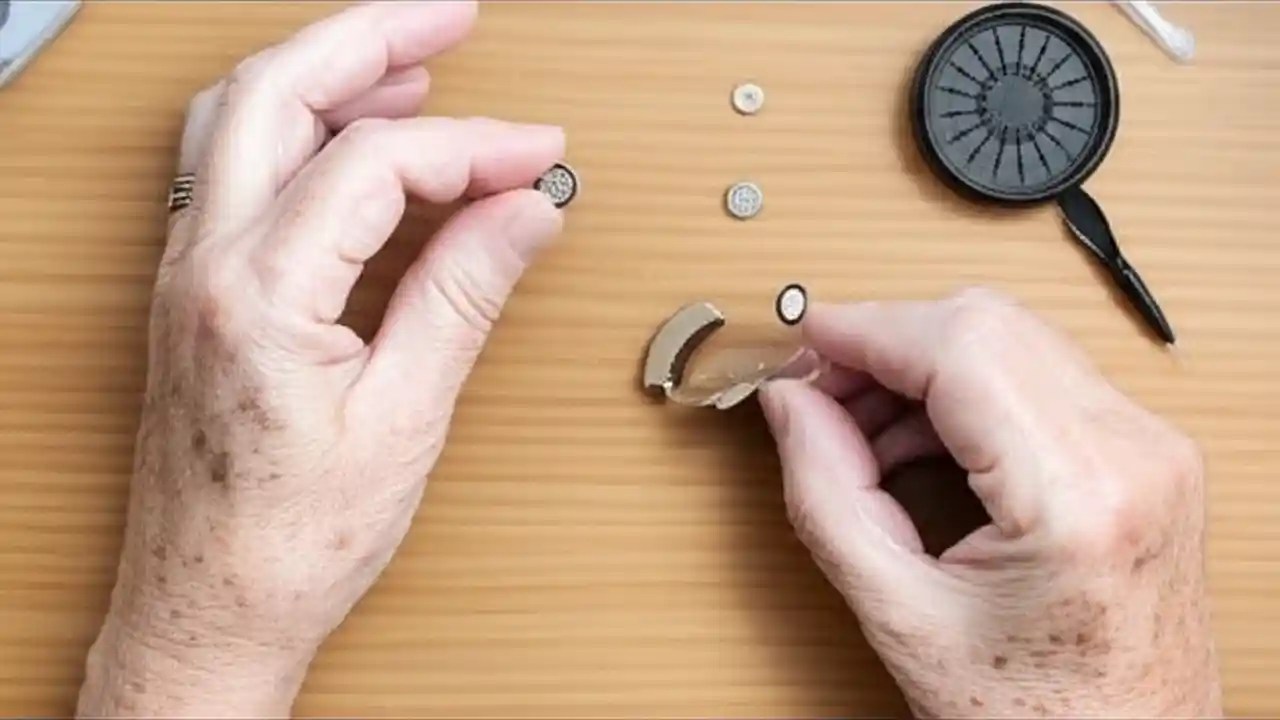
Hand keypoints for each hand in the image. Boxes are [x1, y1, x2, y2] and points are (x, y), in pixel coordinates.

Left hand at [77, 2, 563, 715]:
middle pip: (277, 91)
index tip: (534, 153)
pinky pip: (233, 170)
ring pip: (240, 118)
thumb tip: (524, 209)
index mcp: (256, 295)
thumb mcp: (404, 421)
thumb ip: (464, 295)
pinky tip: (349, 141)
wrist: (207, 609)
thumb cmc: (289, 543)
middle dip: (370, 37)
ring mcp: (188, 274)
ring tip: (410, 67)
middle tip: (451, 19)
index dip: (469, 145)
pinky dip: (296, 129)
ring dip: (325, 73)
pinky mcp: (195, 293)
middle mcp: (203, 266)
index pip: (371, 164)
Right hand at [759, 289, 1220, 717]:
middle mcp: (1133, 453)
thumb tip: (791, 404)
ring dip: (922, 364)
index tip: (804, 336)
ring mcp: (1149, 447)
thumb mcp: (904, 619)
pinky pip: (1038, 375)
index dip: (867, 328)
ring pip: (1012, 338)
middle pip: (987, 324)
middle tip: (820, 387)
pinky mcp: (1144, 452)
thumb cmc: (1043, 717)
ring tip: (858, 424)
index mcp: (1078, 496)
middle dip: (888, 342)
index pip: (960, 347)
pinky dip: (964, 389)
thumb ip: (828, 497)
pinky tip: (914, 435)